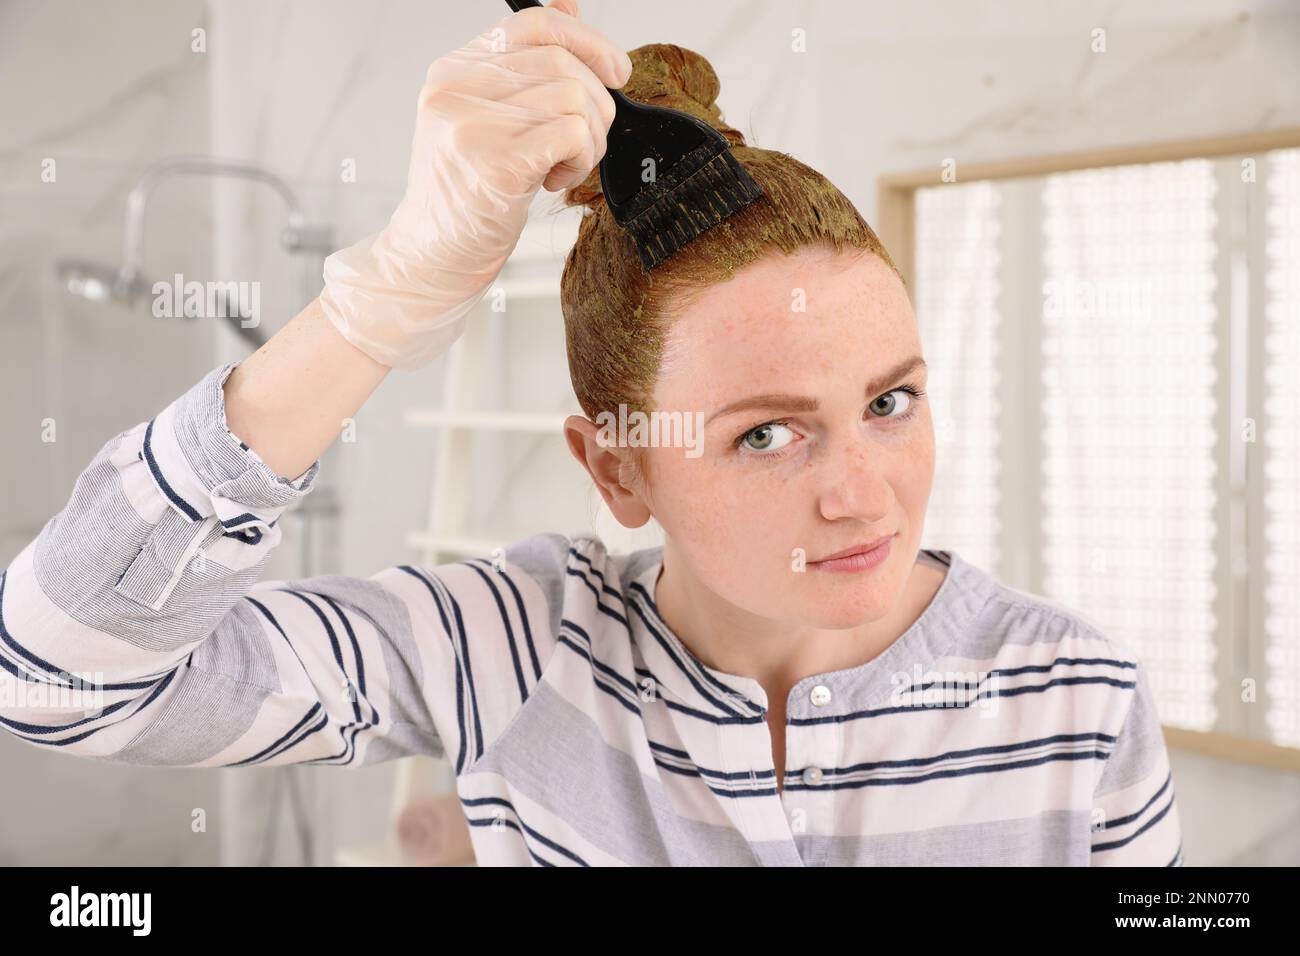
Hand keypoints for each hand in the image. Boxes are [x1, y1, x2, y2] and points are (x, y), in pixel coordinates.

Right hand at [319, 0, 631, 369]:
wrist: (432, 255)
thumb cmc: (464, 195)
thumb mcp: (483, 119)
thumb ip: (522, 68)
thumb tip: (570, 11)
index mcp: (453, 71)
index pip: (534, 24)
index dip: (588, 40)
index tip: (615, 70)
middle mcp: (456, 91)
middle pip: (563, 63)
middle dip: (597, 105)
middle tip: (584, 142)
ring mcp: (473, 126)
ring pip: (576, 99)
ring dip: (590, 139)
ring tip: (565, 165)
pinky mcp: (496, 164)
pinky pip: (574, 134)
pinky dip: (581, 159)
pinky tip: (557, 179)